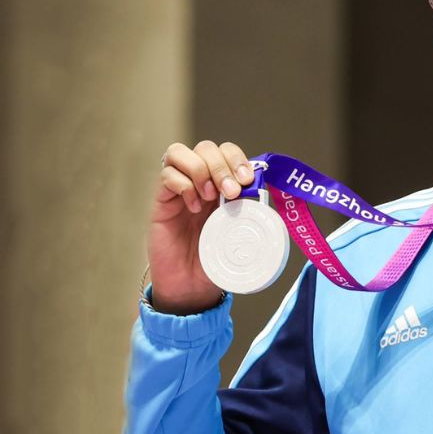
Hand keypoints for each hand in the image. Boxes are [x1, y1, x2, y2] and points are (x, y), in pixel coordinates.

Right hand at [148, 140, 255, 313]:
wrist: (191, 286)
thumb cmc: (216, 259)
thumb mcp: (241, 233)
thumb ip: (251, 213)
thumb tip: (270, 196)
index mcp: (221, 184)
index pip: (227, 151)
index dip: (237, 158)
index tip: (248, 179)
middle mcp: (199, 182)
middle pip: (206, 147)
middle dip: (223, 165)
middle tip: (232, 192)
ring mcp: (178, 189)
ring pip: (180, 152)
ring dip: (201, 170)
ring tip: (211, 196)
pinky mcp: (161, 201)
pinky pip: (166, 175)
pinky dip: (183, 186)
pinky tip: (194, 207)